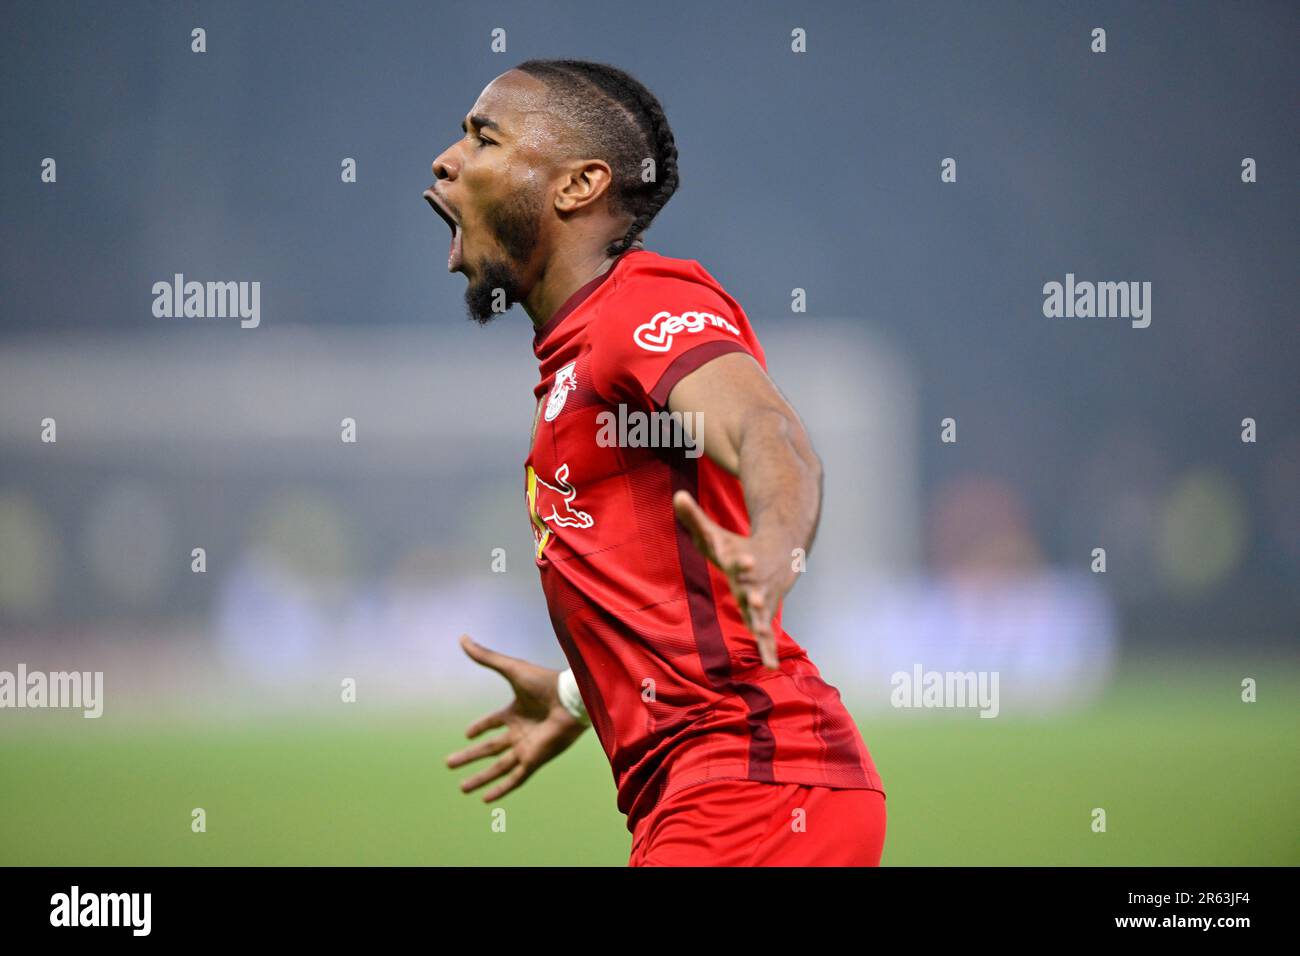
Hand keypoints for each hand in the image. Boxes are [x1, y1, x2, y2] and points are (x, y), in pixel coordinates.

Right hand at [446, 634, 588, 801]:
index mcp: (515, 712)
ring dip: (480, 777)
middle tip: (449, 764)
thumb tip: (463, 638)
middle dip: (469, 757)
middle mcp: (520, 732)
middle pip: (489, 748)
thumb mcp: (510, 668)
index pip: (493, 723)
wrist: (571, 699)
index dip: (479, 728)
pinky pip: (515, 778)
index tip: (466, 733)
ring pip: (498, 767)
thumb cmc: (544, 682)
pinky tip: (486, 798)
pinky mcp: (534, 759)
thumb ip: (486, 656)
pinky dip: (501, 789)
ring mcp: (526, 747)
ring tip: (462, 788)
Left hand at [672, 490, 795, 669]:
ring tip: (763, 635)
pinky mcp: (763, 617)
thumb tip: (677, 496)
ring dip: (762, 625)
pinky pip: (765, 636)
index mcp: (740, 562)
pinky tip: (770, 666)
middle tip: (758, 602)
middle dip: (756, 596)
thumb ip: (695, 518)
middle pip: (754, 590)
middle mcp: (753, 583)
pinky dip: (768, 649)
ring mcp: (761, 601)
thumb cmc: (737, 548)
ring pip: (762, 615)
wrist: (777, 558)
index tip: (744, 560)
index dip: (741, 560)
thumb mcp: (715, 533)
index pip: (739, 559)